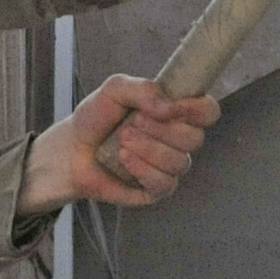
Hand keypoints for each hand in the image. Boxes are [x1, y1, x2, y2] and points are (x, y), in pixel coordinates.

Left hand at [17, 74, 218, 215]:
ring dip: (148, 149)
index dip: (198, 110)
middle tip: (132, 123)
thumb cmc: (96, 118)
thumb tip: (169, 107)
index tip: (173, 108)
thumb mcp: (115, 90)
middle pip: (195, 138)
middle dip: (161, 130)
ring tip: (122, 141)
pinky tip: (124, 161)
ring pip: (179, 161)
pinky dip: (143, 170)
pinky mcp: (157, 189)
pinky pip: (165, 183)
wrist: (72, 150)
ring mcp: (169, 166)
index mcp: (175, 112)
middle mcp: (178, 140)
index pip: (208, 111)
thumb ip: (142, 88)